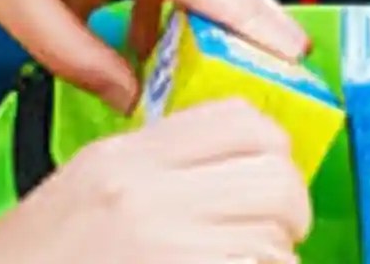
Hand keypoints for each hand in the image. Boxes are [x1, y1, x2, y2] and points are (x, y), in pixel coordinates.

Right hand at [0, 100, 309, 263]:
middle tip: (270, 235)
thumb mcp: (82, 193)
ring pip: (275, 238)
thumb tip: (236, 167)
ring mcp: (165, 245)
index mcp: (123, 160)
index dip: (271, 150)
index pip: (240, 120)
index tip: (270, 175)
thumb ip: (155, 169)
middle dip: (287, 211)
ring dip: (273, 255)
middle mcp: (146, 195)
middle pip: (275, 177)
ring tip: (239, 262)